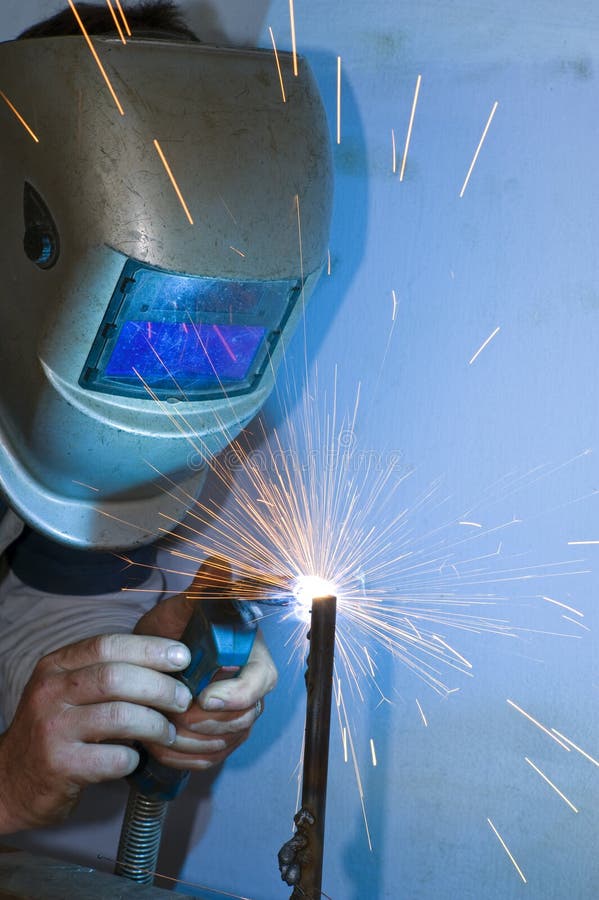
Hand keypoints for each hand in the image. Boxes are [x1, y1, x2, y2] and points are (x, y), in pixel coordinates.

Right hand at [0, 633, 193, 832]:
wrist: (11, 781)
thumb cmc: (56, 729)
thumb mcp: (68, 691)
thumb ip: (105, 673)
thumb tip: (167, 660)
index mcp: (55, 666)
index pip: (107, 645)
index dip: (149, 648)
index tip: (182, 656)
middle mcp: (50, 693)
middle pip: (116, 678)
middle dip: (160, 686)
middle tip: (183, 698)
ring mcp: (53, 729)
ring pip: (120, 716)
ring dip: (154, 724)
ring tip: (167, 732)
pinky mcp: (59, 766)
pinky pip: (113, 758)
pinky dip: (134, 758)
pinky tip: (137, 759)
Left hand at [134, 559, 277, 769]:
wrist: (144, 662)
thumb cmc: (167, 633)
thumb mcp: (180, 610)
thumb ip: (201, 591)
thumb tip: (218, 564)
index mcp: (250, 655)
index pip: (263, 680)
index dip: (238, 694)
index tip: (206, 697)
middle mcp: (250, 688)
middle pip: (246, 717)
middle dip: (207, 722)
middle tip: (171, 716)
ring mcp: (236, 717)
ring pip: (228, 741)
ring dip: (192, 742)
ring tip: (159, 730)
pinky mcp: (218, 740)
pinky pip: (211, 759)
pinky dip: (185, 758)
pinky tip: (160, 747)